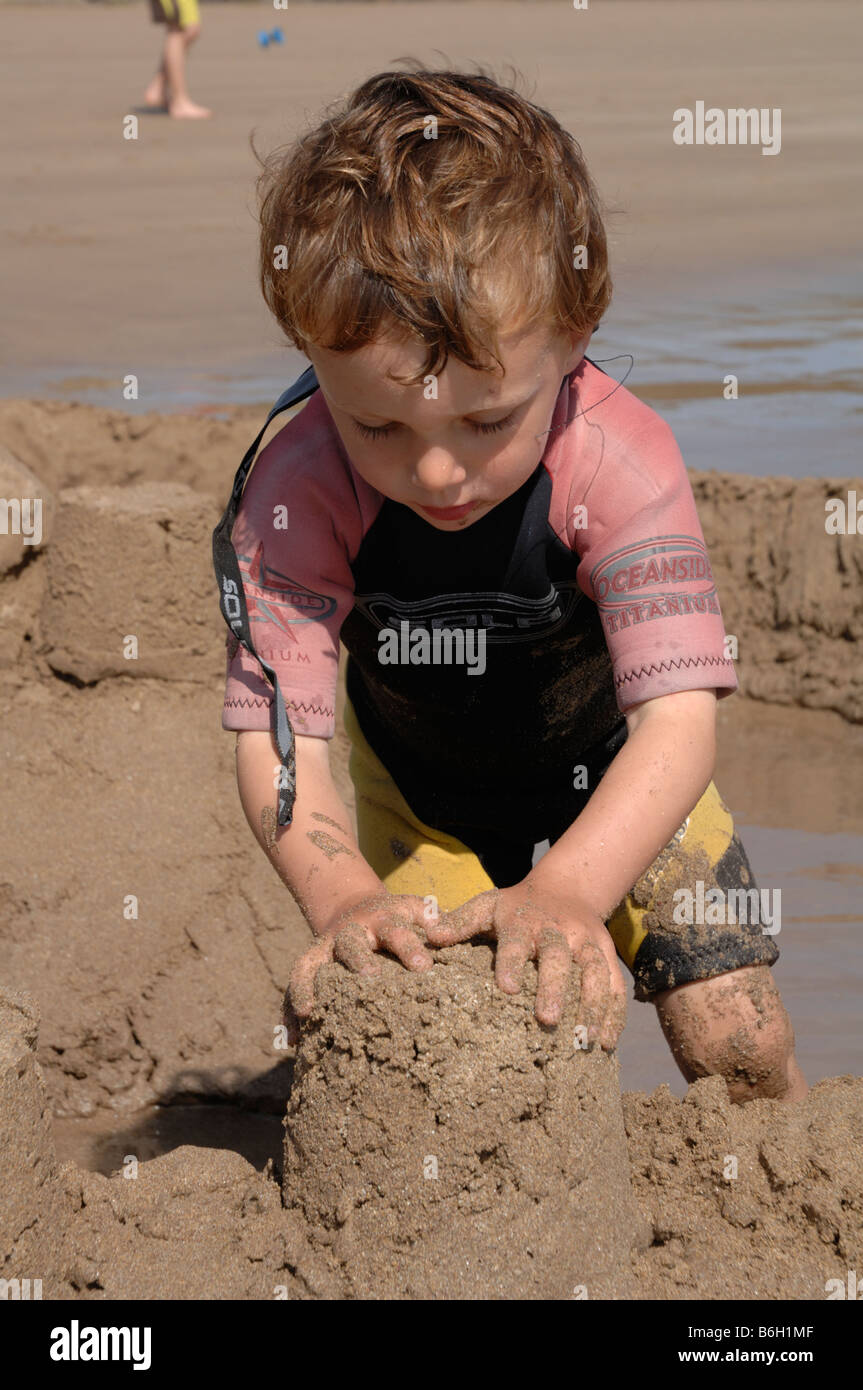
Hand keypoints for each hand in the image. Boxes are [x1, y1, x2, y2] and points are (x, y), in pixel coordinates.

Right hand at [282, 891, 434, 1044]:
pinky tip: (290, 1040)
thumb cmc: (399, 918)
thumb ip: (435, 920)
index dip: (408, 947)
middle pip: (350, 944)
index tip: (424, 967)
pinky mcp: (310, 966)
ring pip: (310, 964)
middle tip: (369, 978)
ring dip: (307, 986)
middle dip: (359, 960)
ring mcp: (325, 950)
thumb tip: (448, 933)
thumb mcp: (417, 911)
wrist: (356, 908)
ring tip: (308, 1012)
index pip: (395, 930)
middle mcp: (349, 933)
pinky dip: (288, 1011)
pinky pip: (294, 986)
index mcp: (381, 919)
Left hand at [424, 881, 625, 1048]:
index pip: (515, 941)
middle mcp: (559, 931)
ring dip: (593, 1004)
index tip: (506, 988)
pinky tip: (608, 1042)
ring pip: (595, 972)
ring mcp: (587, 943)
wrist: (567, 888)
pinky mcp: (607, 955)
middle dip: (554, 987)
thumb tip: (429, 935)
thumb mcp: (488, 906)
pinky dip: (615, 1013)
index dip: (511, 962)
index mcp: (524, 921)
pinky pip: (615, 985)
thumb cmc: (517, 907)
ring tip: (587, 1038)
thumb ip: (460, 922)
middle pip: (558, 958)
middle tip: (547, 1019)